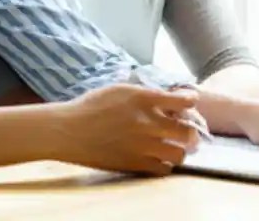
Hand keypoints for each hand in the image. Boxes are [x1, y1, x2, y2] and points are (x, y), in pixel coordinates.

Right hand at [49, 84, 202, 175]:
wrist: (68, 130)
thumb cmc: (91, 106)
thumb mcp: (121, 89)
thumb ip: (146, 94)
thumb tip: (168, 97)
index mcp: (144, 99)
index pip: (183, 100)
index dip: (190, 101)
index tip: (189, 102)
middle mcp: (147, 122)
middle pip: (187, 131)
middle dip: (191, 131)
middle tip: (187, 131)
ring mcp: (142, 145)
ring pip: (179, 153)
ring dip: (180, 150)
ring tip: (174, 147)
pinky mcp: (134, 163)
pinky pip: (163, 169)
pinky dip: (165, 164)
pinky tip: (159, 158)